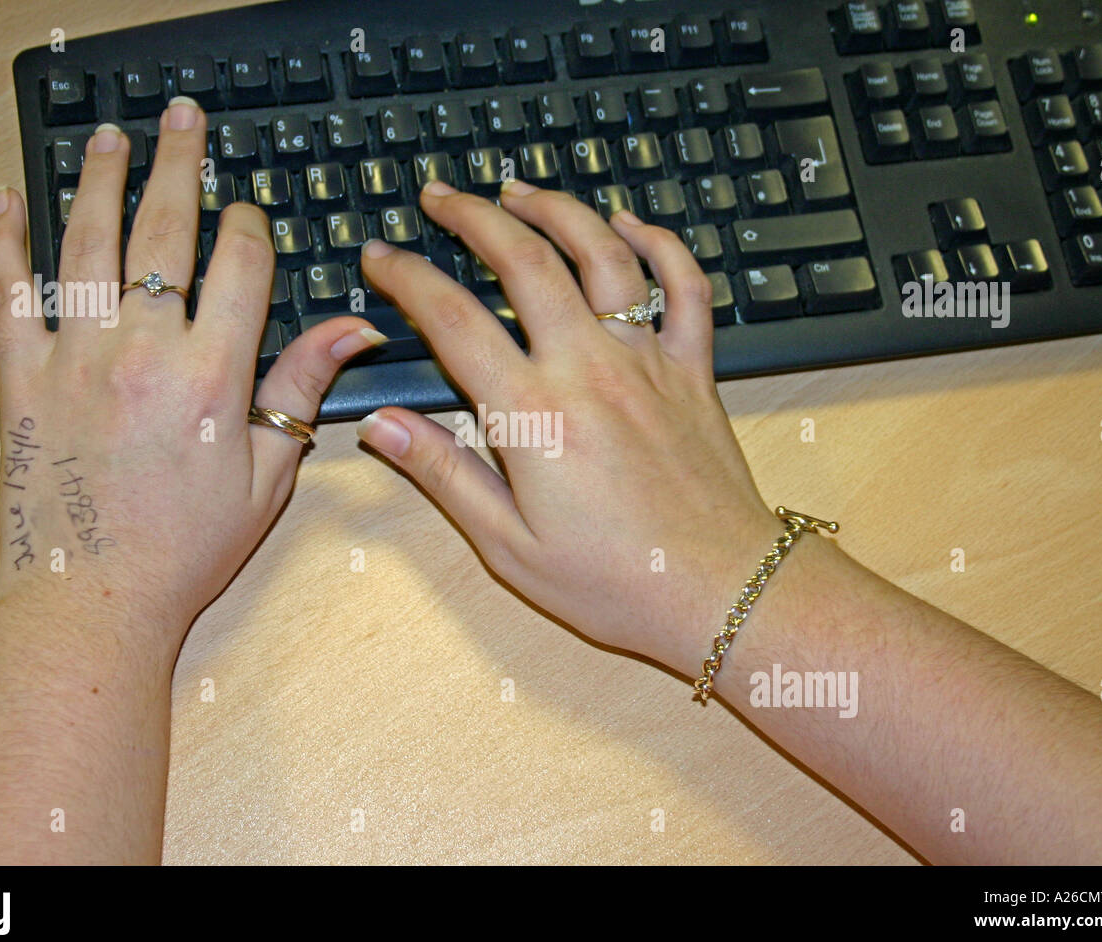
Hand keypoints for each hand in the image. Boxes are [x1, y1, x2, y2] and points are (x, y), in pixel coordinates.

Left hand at [0, 98, 381, 645]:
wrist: (92, 597)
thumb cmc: (184, 548)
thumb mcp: (269, 473)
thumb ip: (303, 388)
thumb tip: (353, 328)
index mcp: (213, 376)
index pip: (239, 265)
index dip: (249, 225)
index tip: (247, 212)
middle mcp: (144, 352)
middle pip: (165, 230)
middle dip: (179, 165)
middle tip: (182, 120)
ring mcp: (76, 357)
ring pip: (88, 244)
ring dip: (100, 180)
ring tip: (112, 137)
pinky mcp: (22, 376)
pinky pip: (8, 293)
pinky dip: (6, 243)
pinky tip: (11, 202)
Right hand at [356, 179, 778, 677]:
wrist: (720, 592)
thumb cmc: (618, 581)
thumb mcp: (508, 543)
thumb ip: (443, 473)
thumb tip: (381, 425)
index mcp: (534, 415)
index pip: (451, 320)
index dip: (407, 277)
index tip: (381, 256)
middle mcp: (590, 370)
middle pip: (525, 261)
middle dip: (473, 215)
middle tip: (441, 195)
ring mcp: (648, 362)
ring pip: (603, 254)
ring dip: (557, 209)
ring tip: (519, 190)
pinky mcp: (694, 371)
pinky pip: (684, 287)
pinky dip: (659, 244)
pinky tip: (630, 225)